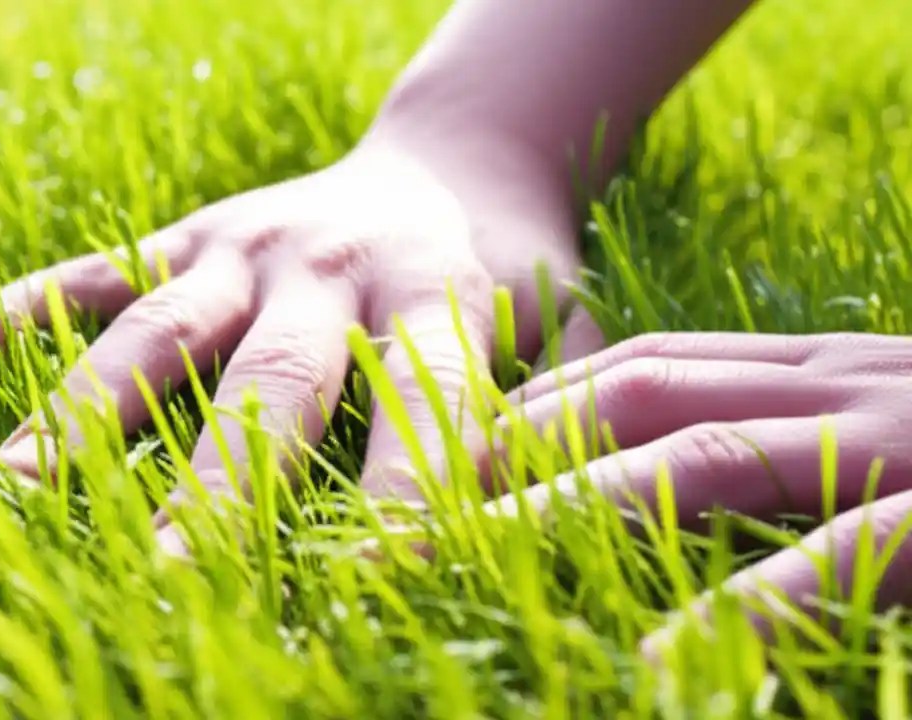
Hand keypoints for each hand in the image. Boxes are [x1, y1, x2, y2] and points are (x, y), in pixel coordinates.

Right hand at [0, 134, 596, 553]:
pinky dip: (38, 302)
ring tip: (19, 484)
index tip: (364, 590)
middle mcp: (335, 267)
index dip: (401, 500)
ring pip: (162, 327)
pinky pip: (107, 264)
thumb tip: (517, 521)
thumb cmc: (518, 271)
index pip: (421, 409)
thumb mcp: (570, 330)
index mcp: (440, 301)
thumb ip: (559, 417)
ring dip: (90, 408)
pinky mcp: (197, 229)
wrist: (459, 158)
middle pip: (271, 383)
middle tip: (169, 577)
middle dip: (220, 485)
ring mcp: (252, 243)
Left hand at [498, 331, 911, 653]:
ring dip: (580, 499)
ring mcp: (889, 436)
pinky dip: (748, 605)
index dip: (550, 400)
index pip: (653, 365)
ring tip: (483, 543)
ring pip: (705, 458)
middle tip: (440, 488)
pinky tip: (662, 657)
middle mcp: (837, 384)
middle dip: (532, 438)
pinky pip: (840, 553)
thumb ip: (796, 439)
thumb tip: (688, 490)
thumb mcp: (885, 422)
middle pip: (646, 394)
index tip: (469, 441)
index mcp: (817, 371)